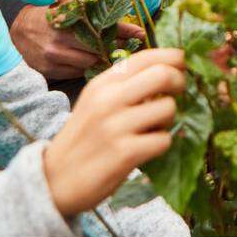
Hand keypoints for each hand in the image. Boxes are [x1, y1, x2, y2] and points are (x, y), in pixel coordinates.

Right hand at [10, 4, 143, 80]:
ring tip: (121, 58)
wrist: (16, 35)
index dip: (124, 29)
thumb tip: (120, 9)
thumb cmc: (47, 19)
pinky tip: (100, 67)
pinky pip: (78, 73)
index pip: (102, 24)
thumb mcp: (65, 7)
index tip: (142, 32)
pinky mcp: (51, 70)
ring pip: (90, 63)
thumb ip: (88, 8)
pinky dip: (91, 70)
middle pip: (99, 46)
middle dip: (119, 47)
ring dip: (107, 61)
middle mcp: (60, 37)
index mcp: (66, 17)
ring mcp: (55, 56)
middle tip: (136, 48)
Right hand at [42, 48, 185, 217]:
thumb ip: (127, 86)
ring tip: (153, 128)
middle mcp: (108, 99)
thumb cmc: (84, 139)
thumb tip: (170, 71)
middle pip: (164, 74)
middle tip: (177, 94)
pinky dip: (161, 145)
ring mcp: (116, 126)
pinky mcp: (124, 153)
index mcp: (102, 83)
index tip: (182, 67)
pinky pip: (164, 140)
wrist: (54, 180)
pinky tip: (146, 149)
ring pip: (169, 108)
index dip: (173, 59)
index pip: (146, 57)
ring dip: (169, 120)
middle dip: (180, 83)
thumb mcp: (97, 103)